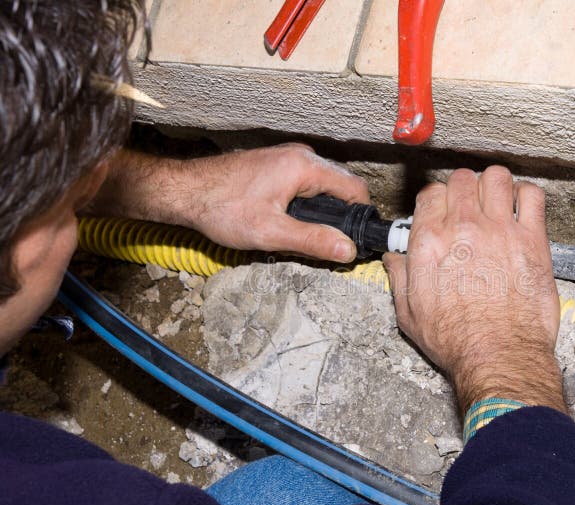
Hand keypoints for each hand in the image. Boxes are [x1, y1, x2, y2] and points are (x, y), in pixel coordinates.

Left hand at [92, 144, 369, 262]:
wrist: (185, 190)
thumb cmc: (222, 208)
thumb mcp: (271, 232)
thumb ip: (313, 240)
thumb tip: (348, 250)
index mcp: (305, 166)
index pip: (355, 189)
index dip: (360, 216)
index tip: (355, 240)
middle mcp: (301, 155)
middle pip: (341, 186)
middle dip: (340, 215)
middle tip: (328, 244)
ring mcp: (288, 157)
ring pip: (323, 186)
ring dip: (322, 211)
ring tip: (306, 235)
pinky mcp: (276, 164)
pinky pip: (306, 183)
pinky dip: (306, 203)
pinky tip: (290, 222)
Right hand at [383, 166, 565, 415]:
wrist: (498, 355)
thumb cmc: (456, 341)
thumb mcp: (409, 314)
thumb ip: (399, 279)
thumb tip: (393, 260)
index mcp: (430, 241)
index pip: (431, 194)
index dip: (437, 200)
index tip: (443, 212)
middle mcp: (464, 227)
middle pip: (463, 179)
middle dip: (464, 189)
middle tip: (470, 206)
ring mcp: (500, 229)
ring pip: (497, 177)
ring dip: (494, 186)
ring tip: (496, 202)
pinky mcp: (532, 239)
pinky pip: (532, 195)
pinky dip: (527, 196)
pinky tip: (522, 210)